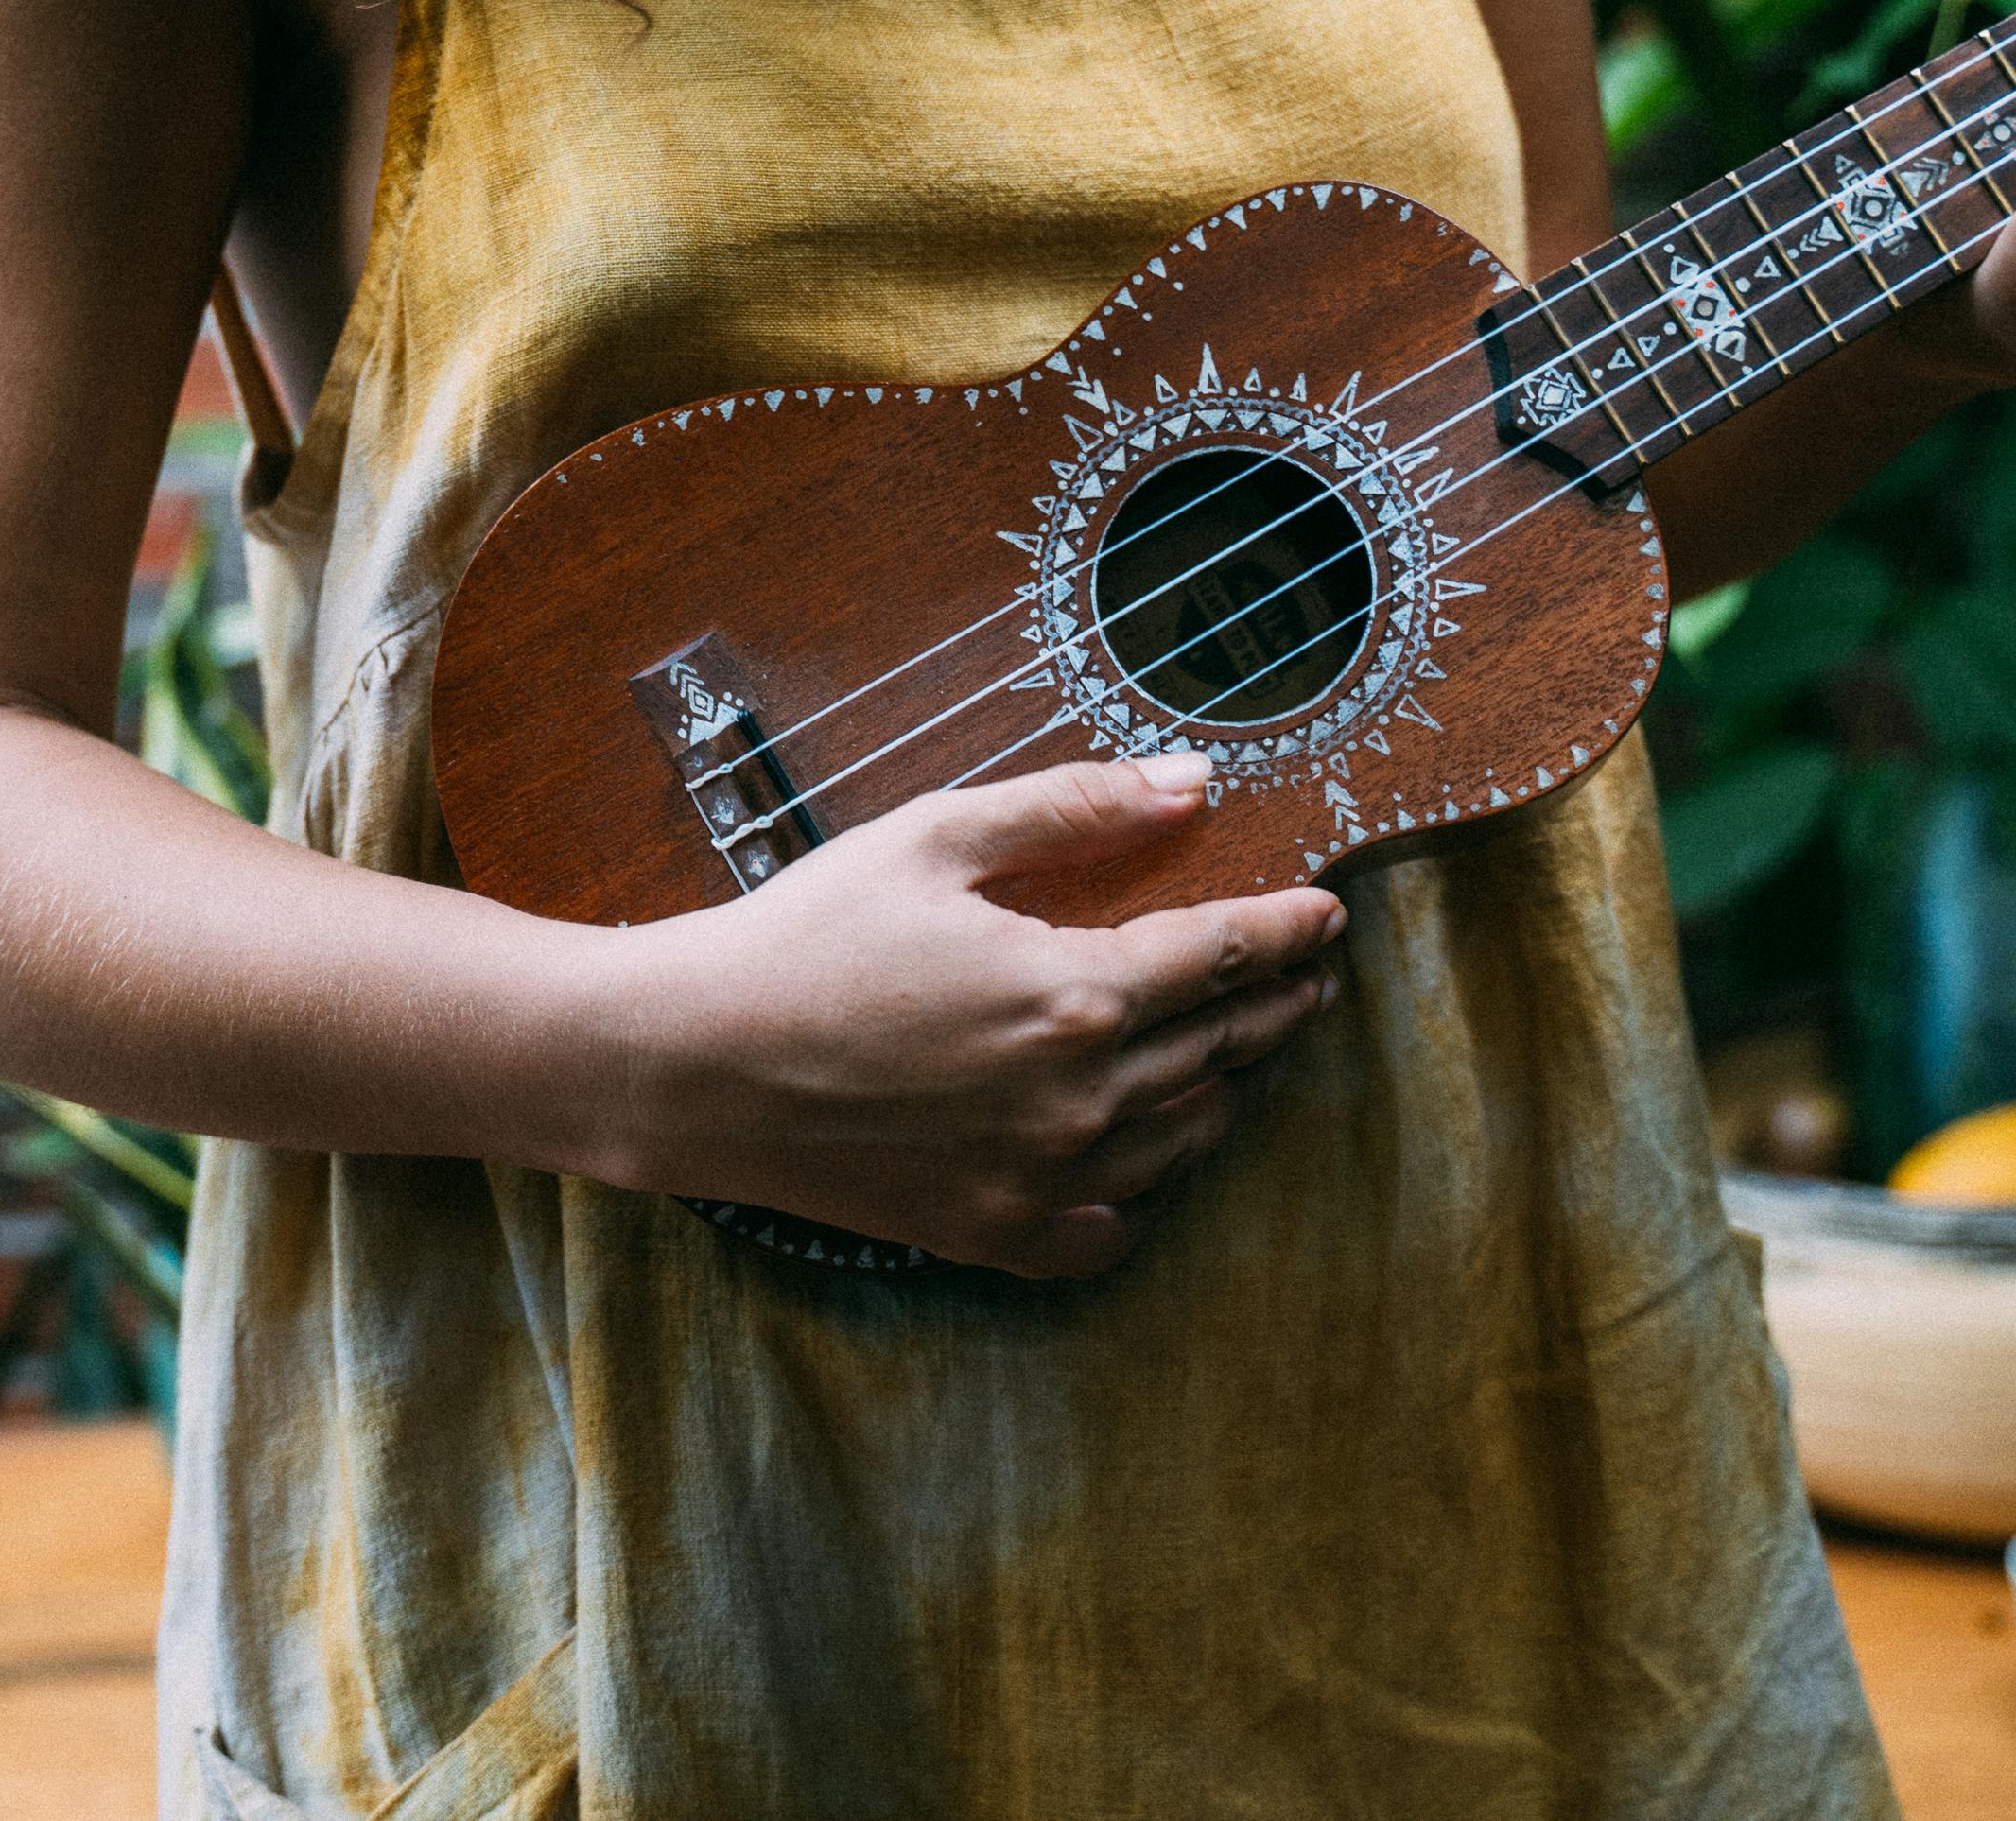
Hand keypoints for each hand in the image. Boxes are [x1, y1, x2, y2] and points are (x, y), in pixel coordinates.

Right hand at [602, 753, 1348, 1277]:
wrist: (687, 1064)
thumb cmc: (804, 935)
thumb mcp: (935, 839)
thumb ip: (1074, 808)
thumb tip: (1191, 780)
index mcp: (1070, 995)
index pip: (1221, 957)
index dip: (1284, 931)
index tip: (1327, 912)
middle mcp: (1074, 1101)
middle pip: (1220, 1049)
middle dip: (1277, 1005)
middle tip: (1311, 977)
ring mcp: (1035, 1181)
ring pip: (1181, 1141)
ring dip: (1233, 1089)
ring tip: (1254, 1051)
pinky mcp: (986, 1235)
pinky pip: (1104, 1230)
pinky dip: (1145, 1195)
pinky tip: (1153, 1161)